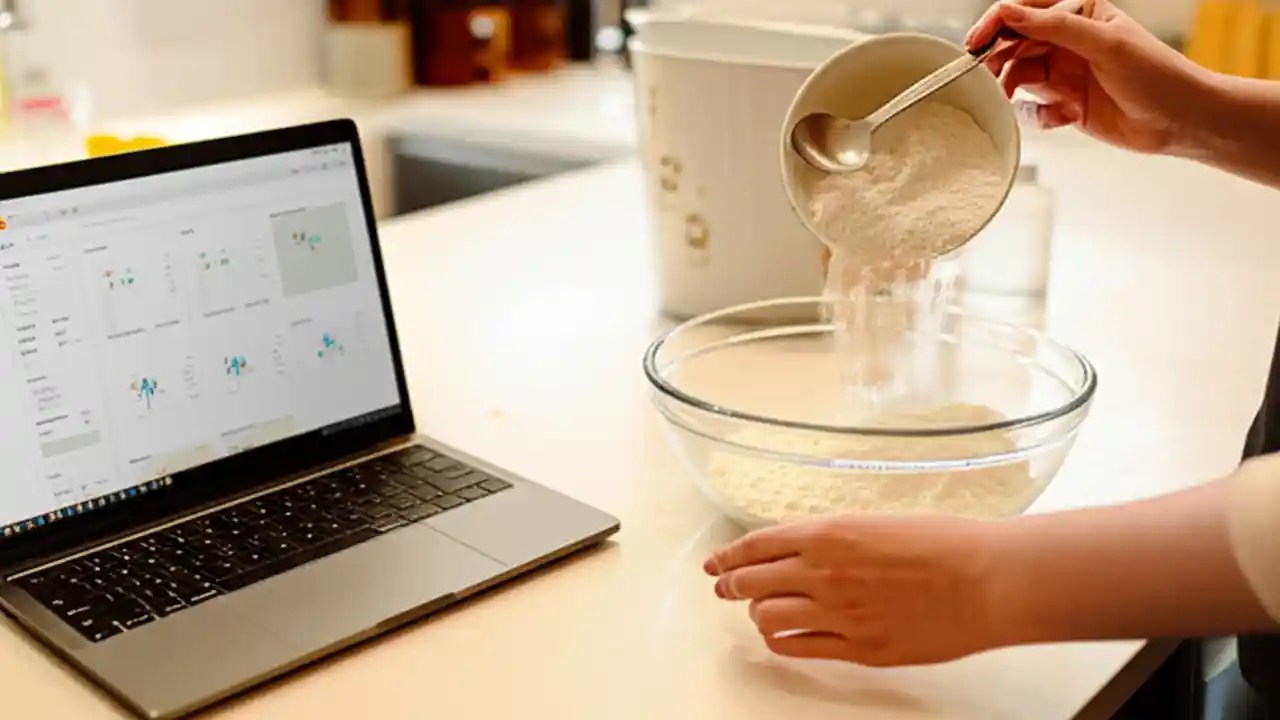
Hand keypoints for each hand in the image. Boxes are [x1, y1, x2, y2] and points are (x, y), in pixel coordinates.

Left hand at [703, 515, 1002, 666]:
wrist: (987, 580)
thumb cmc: (945, 544)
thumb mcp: (878, 522)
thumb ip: (834, 538)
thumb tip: (803, 548)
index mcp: (828, 534)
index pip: (756, 545)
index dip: (729, 555)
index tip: (716, 562)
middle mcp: (824, 573)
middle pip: (751, 582)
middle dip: (731, 585)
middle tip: (725, 587)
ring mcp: (839, 614)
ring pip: (768, 617)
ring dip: (758, 612)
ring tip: (760, 610)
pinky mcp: (858, 648)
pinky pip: (798, 647)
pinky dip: (781, 640)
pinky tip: (782, 635)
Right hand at [967, 0, 1210, 153]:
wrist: (1181, 120)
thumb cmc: (1156, 75)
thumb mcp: (1104, 43)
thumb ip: (1053, 26)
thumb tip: (1008, 13)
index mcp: (1079, 14)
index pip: (1025, 11)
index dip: (997, 23)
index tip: (976, 42)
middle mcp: (1067, 41)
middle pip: (1014, 44)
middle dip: (1000, 61)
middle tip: (988, 77)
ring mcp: (1064, 73)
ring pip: (1018, 77)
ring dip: (1016, 90)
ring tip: (1024, 100)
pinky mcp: (1064, 104)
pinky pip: (1033, 108)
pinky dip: (1039, 115)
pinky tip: (1063, 117)